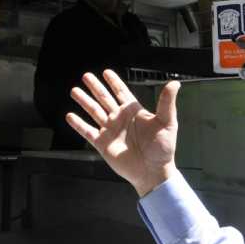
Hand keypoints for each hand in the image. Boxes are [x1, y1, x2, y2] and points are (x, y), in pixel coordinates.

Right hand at [67, 69, 179, 196]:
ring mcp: (110, 131)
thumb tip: (174, 83)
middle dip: (95, 87)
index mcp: (134, 112)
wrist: (153, 172)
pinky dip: (78, 124)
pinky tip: (70, 116)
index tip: (106, 72)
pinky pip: (88, 132)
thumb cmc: (163, 149)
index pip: (121, 92)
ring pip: (94, 111)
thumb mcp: (167, 122)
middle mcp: (120, 119)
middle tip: (86, 76)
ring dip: (84, 101)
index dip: (114, 82)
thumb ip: (166, 102)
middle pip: (104, 98)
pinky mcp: (103, 144)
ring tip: (75, 91)